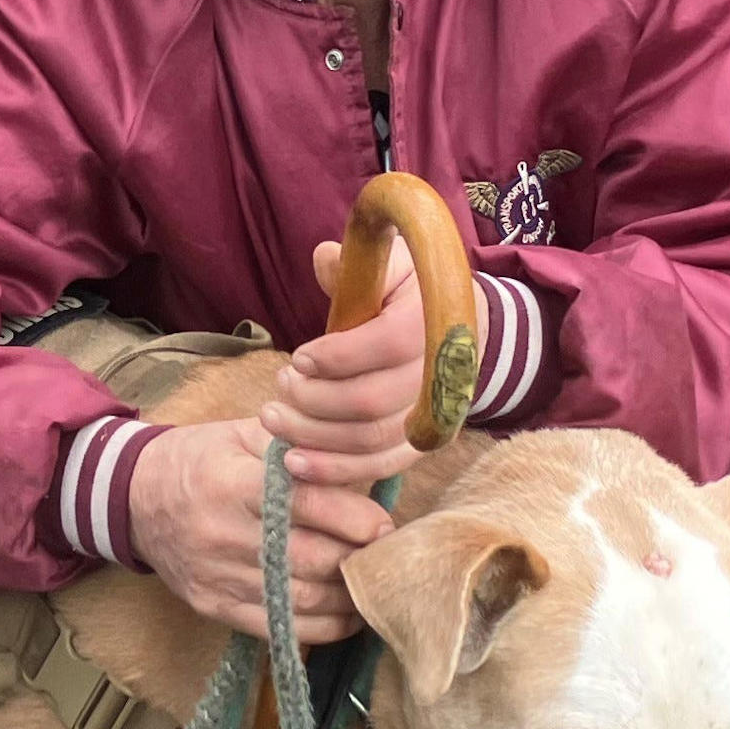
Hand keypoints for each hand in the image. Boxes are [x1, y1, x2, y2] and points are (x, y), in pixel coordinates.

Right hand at [133, 237, 425, 642]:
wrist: (134, 499)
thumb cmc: (201, 460)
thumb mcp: (242, 434)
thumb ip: (299, 445)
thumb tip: (362, 458)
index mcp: (232, 482)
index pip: (303, 505)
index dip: (352, 518)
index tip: (383, 524)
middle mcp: (222, 534)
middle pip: (307, 559)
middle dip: (357, 560)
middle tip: (388, 556)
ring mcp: (216, 576)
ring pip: (298, 600)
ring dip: (347, 599)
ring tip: (374, 586)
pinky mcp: (214, 606)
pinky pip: (278, 629)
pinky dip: (320, 628)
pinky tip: (346, 616)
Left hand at [264, 237, 427, 499]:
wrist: (456, 331)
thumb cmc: (408, 293)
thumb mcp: (388, 264)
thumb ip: (356, 264)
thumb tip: (325, 258)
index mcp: (433, 321)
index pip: (387, 344)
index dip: (337, 355)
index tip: (299, 356)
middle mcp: (440, 374)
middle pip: (371, 401)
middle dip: (313, 399)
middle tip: (279, 385)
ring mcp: (433, 415)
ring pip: (370, 440)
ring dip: (314, 436)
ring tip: (274, 420)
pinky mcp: (422, 444)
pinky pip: (381, 467)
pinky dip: (336, 469)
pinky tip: (294, 462)